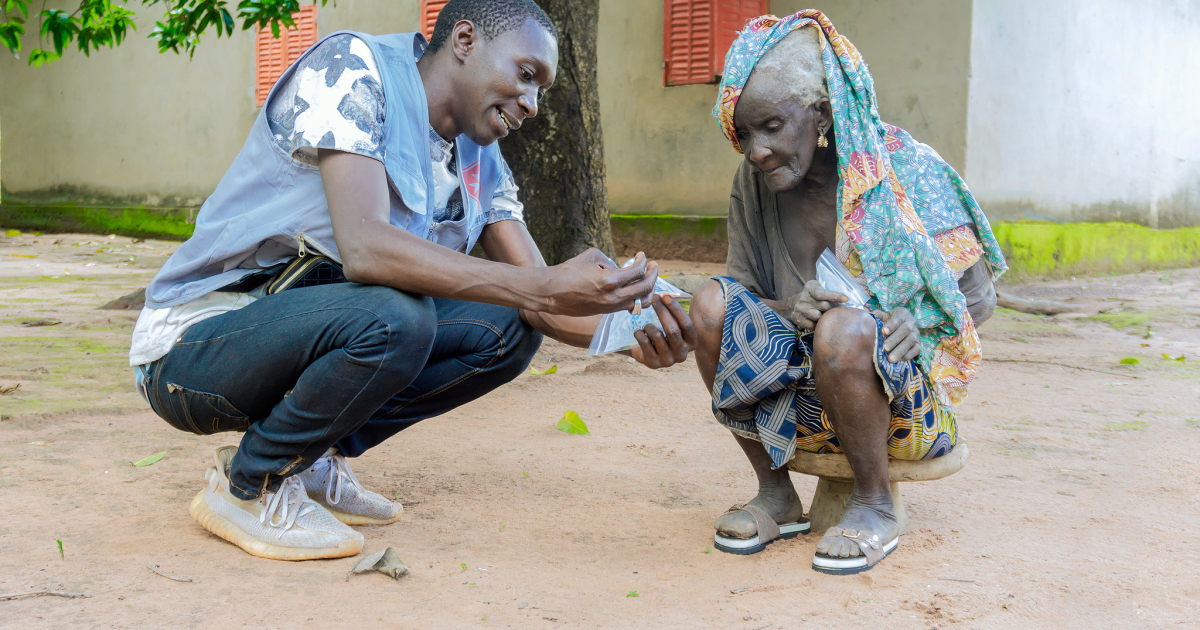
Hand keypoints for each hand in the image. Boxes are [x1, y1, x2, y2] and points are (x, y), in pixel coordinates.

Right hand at [542, 250, 657, 316]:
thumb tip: (621, 268)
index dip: (643, 261)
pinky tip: (637, 289)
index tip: (642, 255)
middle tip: (653, 266)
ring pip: (641, 303)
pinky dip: (637, 298)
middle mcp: (613, 297)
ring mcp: (611, 307)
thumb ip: (610, 260)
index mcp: (610, 281)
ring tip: (648, 279)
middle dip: (653, 275)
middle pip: (645, 288)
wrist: (551, 292)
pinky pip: (629, 307)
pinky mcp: (606, 312)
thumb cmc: (568, 271)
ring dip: (648, 290)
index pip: (637, 271)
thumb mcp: (591, 256)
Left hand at [630, 294, 697, 368]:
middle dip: (662, 311)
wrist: (646, 353)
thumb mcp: (673, 325)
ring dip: (649, 326)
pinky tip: (639, 333)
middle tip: (653, 298)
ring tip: (646, 327)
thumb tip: (664, 295)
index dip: (676, 308)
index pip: (686, 324)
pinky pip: (644, 341)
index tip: (665, 296)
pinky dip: (639, 333)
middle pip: (672, 329)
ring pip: (657, 335)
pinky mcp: (654, 363)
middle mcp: (682, 354)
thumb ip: (672, 313)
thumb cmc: (663, 335)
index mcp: (692, 343)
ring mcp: (668, 361)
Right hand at [780, 280, 847, 328]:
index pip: (822, 293)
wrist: (798, 304)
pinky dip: (818, 324)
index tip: (846, 299)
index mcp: (810, 287)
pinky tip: (820, 321)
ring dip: (825, 317)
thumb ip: (832, 289)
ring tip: (827, 315)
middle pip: (823, 306)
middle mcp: (803, 297)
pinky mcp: (797, 318)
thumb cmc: (817, 296)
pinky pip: (812, 325)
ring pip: (817, 316)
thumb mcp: (822, 288)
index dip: (834, 296)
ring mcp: (799, 308)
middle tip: (837, 310)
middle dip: (832, 309)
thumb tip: (850, 295)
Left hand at [880, 307, 919, 362]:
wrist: (898, 328)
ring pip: (911, 341)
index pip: (898, 317)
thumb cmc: (887, 322)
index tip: (883, 332)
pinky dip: (907, 355)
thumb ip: (878, 316)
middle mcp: (912, 322)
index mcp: (902, 313)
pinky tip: (898, 360)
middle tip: (885, 348)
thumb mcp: (883, 316)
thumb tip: (874, 316)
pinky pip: (916, 350)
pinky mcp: (918, 344)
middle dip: (894, 340)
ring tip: (890, 359)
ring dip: (900, 350)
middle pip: (905, 330)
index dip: (891, 324)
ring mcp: (916, 334)